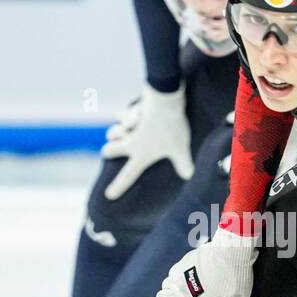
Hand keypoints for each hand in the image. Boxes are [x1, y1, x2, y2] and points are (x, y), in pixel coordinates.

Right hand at [101, 84, 191, 200]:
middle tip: (110, 152)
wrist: (164, 100)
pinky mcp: (132, 111)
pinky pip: (123, 115)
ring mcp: (128, 126)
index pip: (128, 175)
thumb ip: (183, 164)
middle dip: (109, 151)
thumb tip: (188, 175)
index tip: (109, 195)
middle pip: (110, 149)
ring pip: (113, 131)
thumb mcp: (180, 149)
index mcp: (140, 155)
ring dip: (115, 134)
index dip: (118, 187)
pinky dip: (125, 117)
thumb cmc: (171, 128)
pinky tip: (133, 115)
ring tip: (120, 134)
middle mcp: (130, 142)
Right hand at [154, 228, 258, 296]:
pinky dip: (184, 272)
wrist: (231, 254)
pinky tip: (197, 274)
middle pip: (162, 295)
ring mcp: (179, 271)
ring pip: (169, 280)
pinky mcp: (186, 258)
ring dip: (175, 285)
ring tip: (188, 289)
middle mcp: (177, 288)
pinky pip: (179, 267)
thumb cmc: (231, 284)